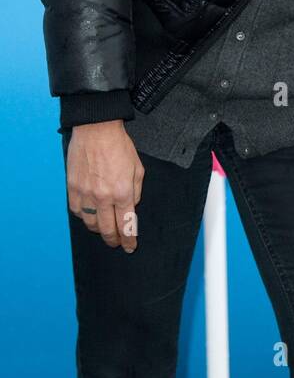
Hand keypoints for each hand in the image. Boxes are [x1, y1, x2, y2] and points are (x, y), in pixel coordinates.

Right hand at [67, 121, 144, 252]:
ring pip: (89, 223)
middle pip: (107, 229)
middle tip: (116, 244)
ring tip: (103, 229)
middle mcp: (103, 197)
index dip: (129, 240)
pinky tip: (88, 215)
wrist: (96, 129)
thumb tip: (131, 207)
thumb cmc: (119, 146)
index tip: (130, 247)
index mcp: (122, 193)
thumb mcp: (138, 169)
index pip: (126, 225)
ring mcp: (85, 194)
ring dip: (98, 229)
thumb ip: (135, 191)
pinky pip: (76, 211)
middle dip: (113, 240)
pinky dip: (83, 216)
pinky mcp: (72, 188)